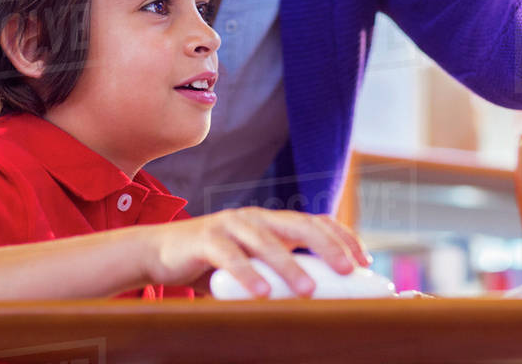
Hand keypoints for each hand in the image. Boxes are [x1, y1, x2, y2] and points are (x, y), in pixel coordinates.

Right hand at [139, 208, 370, 297]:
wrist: (158, 252)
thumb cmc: (210, 265)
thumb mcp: (250, 268)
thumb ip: (276, 276)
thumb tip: (318, 302)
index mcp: (270, 223)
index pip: (315, 222)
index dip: (342, 237)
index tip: (363, 261)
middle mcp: (254, 218)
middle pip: (299, 225)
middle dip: (328, 246)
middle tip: (347, 270)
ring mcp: (229, 225)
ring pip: (266, 241)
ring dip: (290, 266)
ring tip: (308, 290)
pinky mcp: (205, 239)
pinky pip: (230, 256)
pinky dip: (247, 274)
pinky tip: (262, 292)